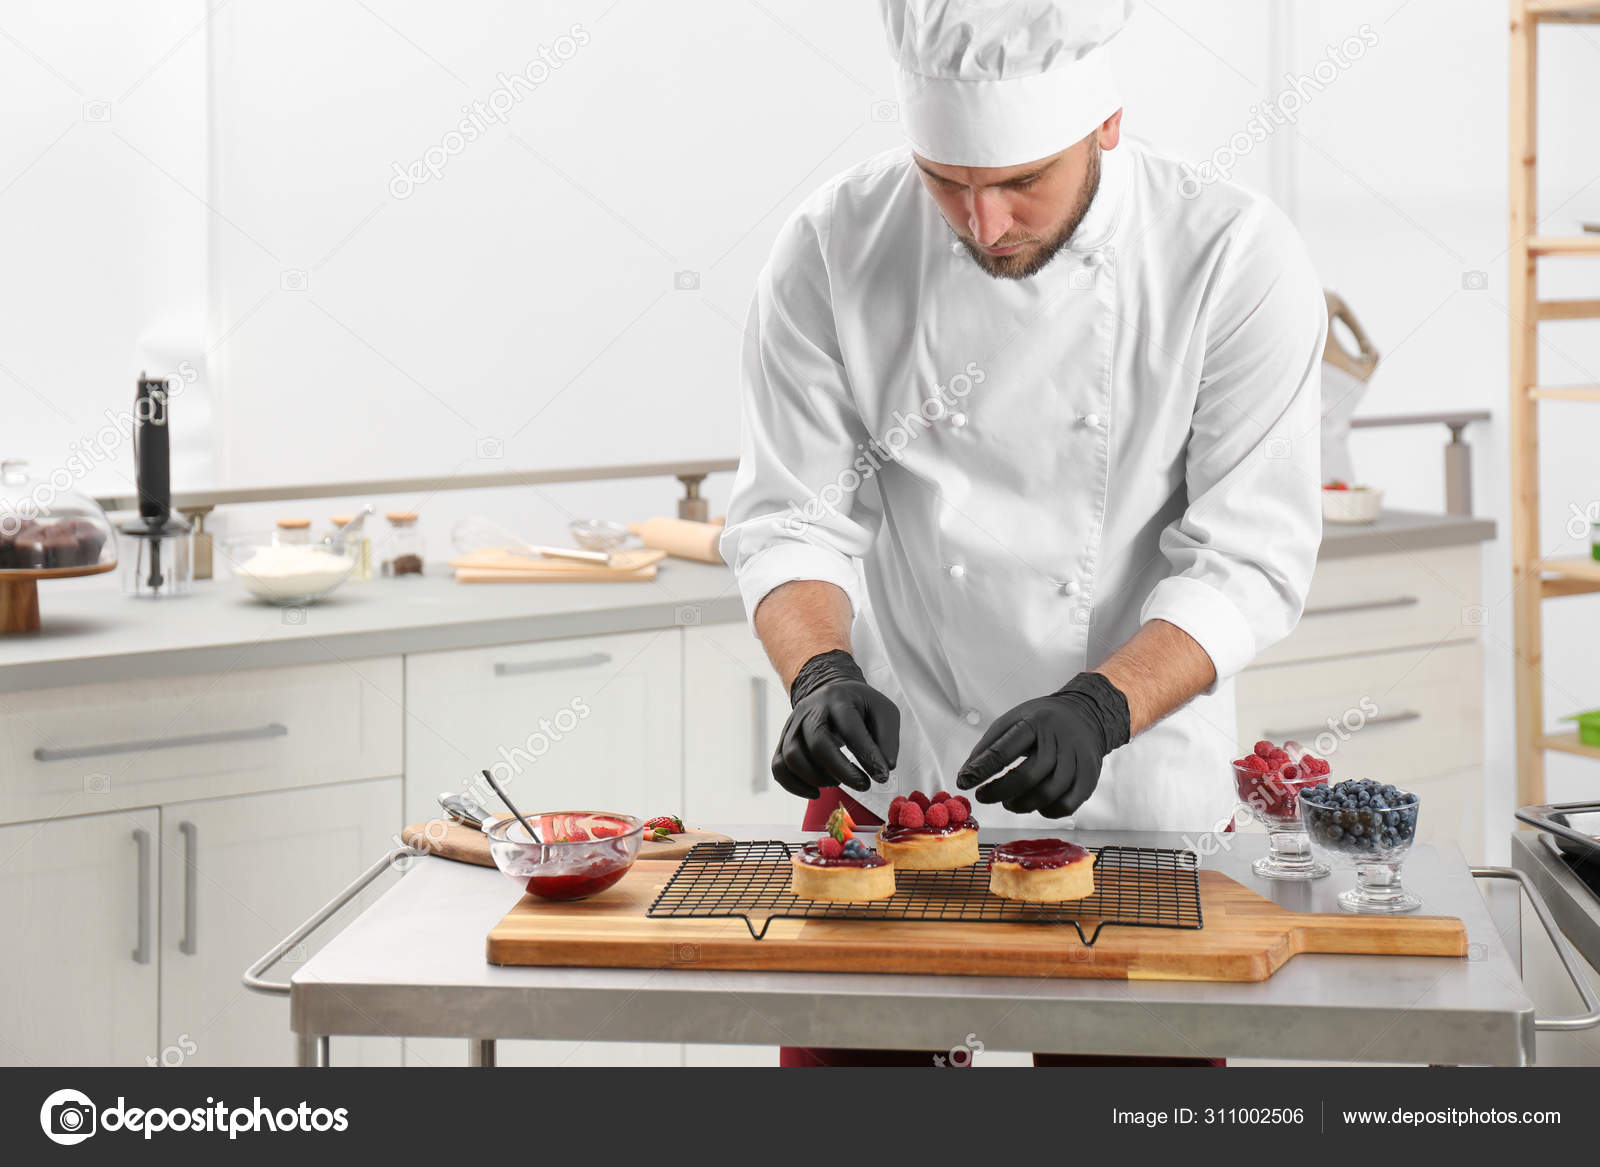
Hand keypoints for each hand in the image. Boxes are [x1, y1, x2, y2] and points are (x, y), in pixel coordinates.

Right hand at [772, 650, 898, 797]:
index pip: (850, 728)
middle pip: (817, 743)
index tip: (882, 776)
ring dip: (817, 778)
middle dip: (842, 770)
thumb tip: (884, 768)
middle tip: (863, 785)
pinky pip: (778, 767)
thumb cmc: (860, 706)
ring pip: (792, 757)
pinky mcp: (783, 740)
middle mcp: (810, 710)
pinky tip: (816, 792)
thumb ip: (887, 739)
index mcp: (838, 699)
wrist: (829, 691)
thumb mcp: (883, 712)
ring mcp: (793, 725)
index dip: (867, 755)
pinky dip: (794, 786)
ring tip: (838, 782)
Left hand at [955, 673, 1129, 816]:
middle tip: (984, 796)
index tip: (963, 782)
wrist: (1086, 715)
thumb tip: (965, 777)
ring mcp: (1077, 760)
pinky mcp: (1089, 778)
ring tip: (1009, 801)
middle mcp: (1059, 740)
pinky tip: (1035, 804)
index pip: (1005, 749)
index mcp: (1035, 722)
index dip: (982, 769)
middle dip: (1000, 791)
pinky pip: (1066, 805)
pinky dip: (1046, 811)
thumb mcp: (1012, 720)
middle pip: (1028, 776)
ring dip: (1022, 805)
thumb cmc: (1041, 722)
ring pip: (1047, 794)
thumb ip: (988, 747)